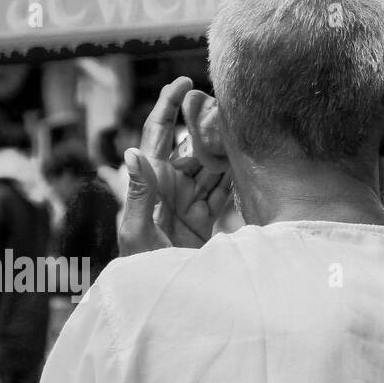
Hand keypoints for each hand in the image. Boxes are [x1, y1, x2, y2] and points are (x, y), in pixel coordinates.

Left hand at [119, 77, 234, 255]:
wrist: (165, 301)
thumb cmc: (141, 269)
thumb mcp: (137, 232)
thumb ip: (140, 193)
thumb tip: (133, 152)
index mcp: (151, 184)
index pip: (157, 136)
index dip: (168, 107)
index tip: (183, 81)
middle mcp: (171, 186)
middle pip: (190, 144)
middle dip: (206, 122)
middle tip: (227, 101)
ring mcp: (191, 200)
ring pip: (211, 162)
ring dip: (225, 144)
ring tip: (242, 123)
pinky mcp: (208, 216)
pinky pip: (224, 187)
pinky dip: (236, 172)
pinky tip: (250, 156)